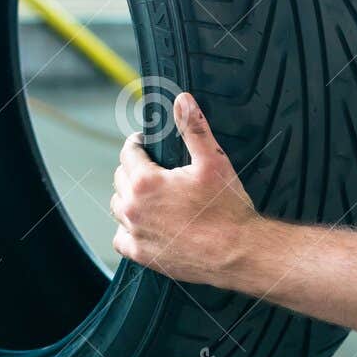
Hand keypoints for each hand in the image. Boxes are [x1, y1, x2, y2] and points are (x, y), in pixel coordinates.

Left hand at [111, 91, 259, 284]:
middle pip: (120, 178)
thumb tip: (182, 101)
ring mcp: (136, 234)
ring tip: (150, 193)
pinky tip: (144, 223)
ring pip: (118, 206)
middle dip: (133, 168)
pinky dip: (127, 229)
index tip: (146, 143)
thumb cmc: (227, 210)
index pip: (127, 153)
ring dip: (129, 196)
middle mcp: (134, 208)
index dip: (137, 143)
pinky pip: (120, 238)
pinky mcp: (142, 255)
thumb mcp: (213, 161)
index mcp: (147, 182)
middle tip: (153, 167)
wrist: (238, 253)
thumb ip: (194, 128)